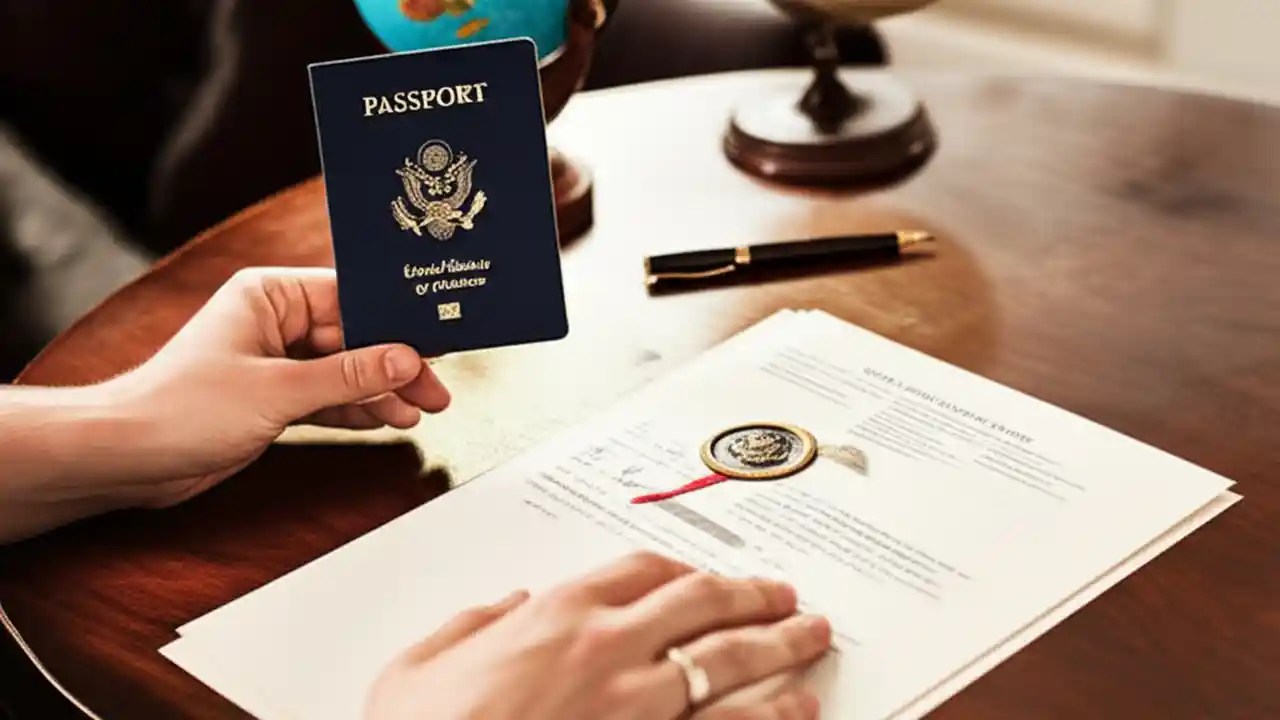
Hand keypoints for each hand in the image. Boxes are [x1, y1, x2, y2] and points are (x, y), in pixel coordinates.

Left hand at [106, 266, 449, 506]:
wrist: (128, 457)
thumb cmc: (180, 408)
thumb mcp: (278, 390)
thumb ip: (347, 376)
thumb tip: (404, 360)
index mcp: (269, 295)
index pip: (349, 299)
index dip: (394, 322)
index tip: (435, 339)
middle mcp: (275, 321)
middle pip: (354, 337)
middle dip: (395, 365)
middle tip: (436, 389)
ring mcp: (275, 360)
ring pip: (346, 370)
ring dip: (382, 391)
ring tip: (421, 409)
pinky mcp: (274, 397)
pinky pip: (329, 396)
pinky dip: (357, 409)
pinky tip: (388, 418)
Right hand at [366, 552, 830, 719]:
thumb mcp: (415, 670)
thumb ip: (467, 626)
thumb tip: (501, 607)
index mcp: (553, 618)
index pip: (638, 568)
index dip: (681, 566)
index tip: (700, 574)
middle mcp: (605, 650)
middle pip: (701, 602)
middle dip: (751, 594)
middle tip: (782, 594)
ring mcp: (636, 706)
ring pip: (729, 662)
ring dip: (778, 646)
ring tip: (810, 638)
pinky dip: (771, 714)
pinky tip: (797, 708)